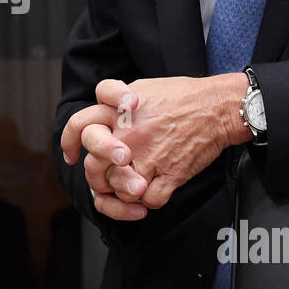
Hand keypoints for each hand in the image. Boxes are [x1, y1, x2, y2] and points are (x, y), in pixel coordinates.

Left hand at [62, 74, 249, 220]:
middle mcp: (128, 135)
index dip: (69, 143)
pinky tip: (155, 187)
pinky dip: (148, 201)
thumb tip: (98, 119)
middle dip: (97, 178)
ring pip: (118, 190)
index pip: (79, 127)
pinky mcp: (170, 175)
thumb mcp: (141, 88)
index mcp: (117, 112)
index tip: (73, 156)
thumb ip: (113, 104)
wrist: (219, 107)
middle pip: (94, 168)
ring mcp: (148, 157)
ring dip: (124, 191)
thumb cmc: (183, 96)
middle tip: (108, 177)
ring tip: (135, 182)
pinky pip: (148, 200)